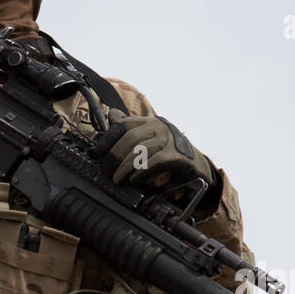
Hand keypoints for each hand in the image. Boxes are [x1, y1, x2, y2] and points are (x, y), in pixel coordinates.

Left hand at [93, 109, 214, 194]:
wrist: (196, 165)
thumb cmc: (167, 152)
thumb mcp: (148, 138)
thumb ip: (130, 128)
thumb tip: (112, 114)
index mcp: (149, 122)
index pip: (123, 125)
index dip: (108, 139)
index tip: (98, 153)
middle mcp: (159, 128)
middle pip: (130, 138)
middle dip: (115, 156)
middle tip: (108, 172)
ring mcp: (169, 140)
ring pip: (141, 150)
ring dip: (126, 166)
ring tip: (118, 179)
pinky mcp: (177, 156)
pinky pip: (156, 161)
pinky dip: (142, 171)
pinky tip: (134, 179)